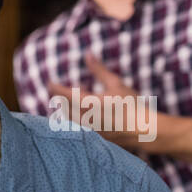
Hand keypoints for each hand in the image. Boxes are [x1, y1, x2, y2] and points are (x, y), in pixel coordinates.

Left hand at [48, 54, 163, 151]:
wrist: (142, 130)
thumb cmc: (130, 104)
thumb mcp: (115, 83)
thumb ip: (99, 70)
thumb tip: (88, 54)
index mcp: (87, 103)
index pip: (62, 94)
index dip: (54, 87)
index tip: (50, 82)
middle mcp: (82, 118)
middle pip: (62, 107)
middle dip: (61, 97)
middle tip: (66, 89)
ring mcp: (85, 130)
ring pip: (67, 118)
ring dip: (68, 107)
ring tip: (79, 99)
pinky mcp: (90, 138)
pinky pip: (76, 126)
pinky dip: (76, 117)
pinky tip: (87, 112)